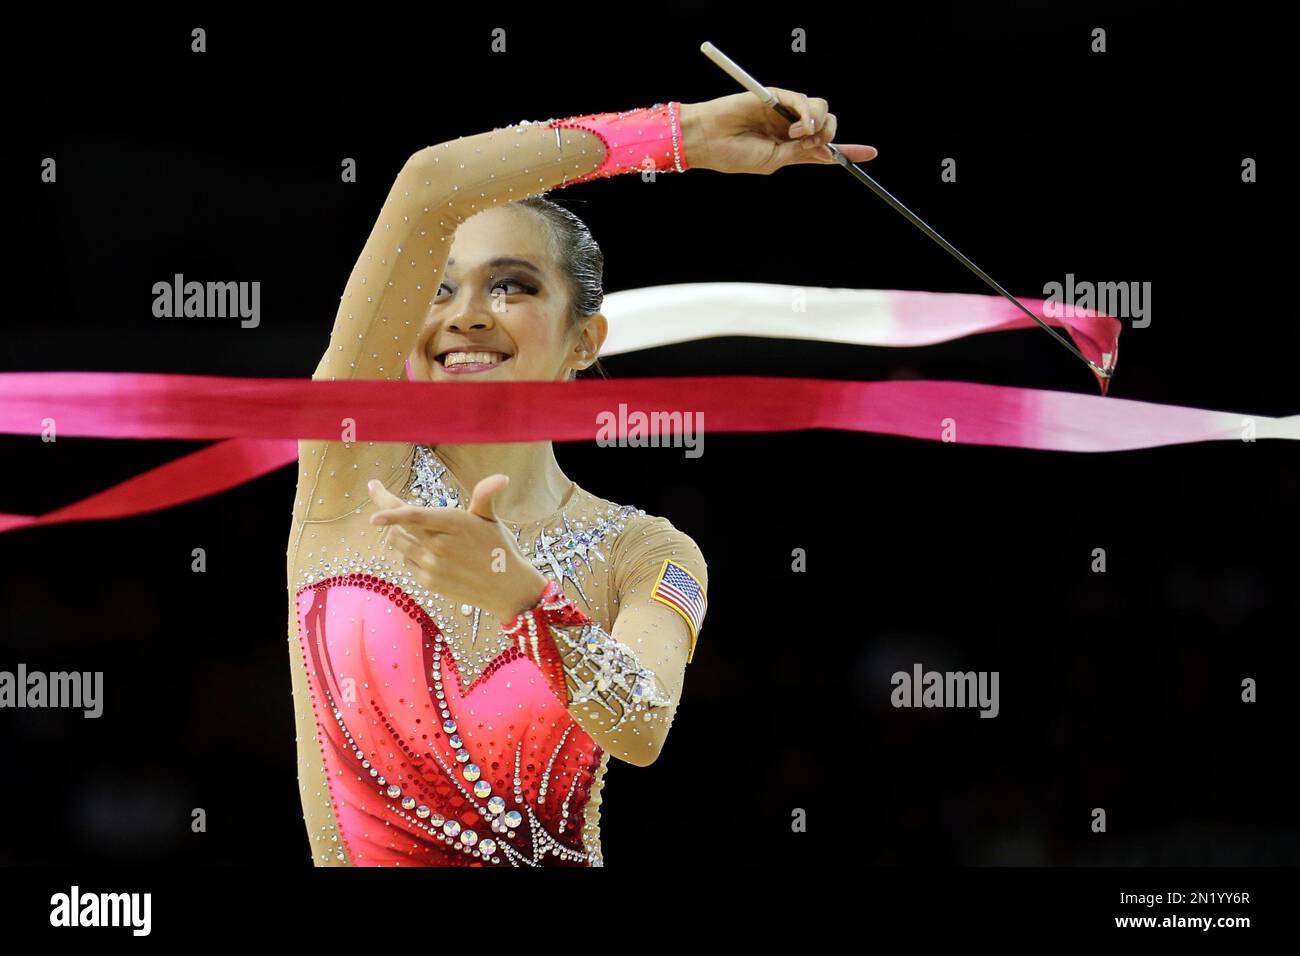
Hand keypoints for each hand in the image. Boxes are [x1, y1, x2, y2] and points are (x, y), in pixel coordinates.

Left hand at [367, 475, 548, 621]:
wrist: (507, 588)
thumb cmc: (500, 548)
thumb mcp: (491, 519)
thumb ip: (485, 495)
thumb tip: (503, 476)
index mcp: (453, 524)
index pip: (413, 513)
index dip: (388, 506)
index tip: (373, 491)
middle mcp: (439, 545)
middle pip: (397, 528)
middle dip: (387, 518)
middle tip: (383, 513)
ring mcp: (432, 566)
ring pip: (398, 545)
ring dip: (400, 536)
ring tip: (419, 535)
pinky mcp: (429, 582)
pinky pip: (406, 564)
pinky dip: (410, 556)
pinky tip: (429, 555)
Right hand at [682, 89, 876, 174]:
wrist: (709, 140)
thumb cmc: (734, 156)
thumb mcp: (773, 161)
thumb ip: (800, 153)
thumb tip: (826, 148)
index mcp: (793, 150)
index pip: (827, 150)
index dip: (850, 151)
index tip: (871, 153)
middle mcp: (792, 130)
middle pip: (828, 126)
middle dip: (830, 134)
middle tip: (812, 142)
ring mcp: (786, 113)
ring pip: (821, 110)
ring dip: (817, 124)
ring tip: (797, 134)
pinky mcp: (777, 97)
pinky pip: (803, 100)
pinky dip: (807, 112)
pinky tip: (798, 125)